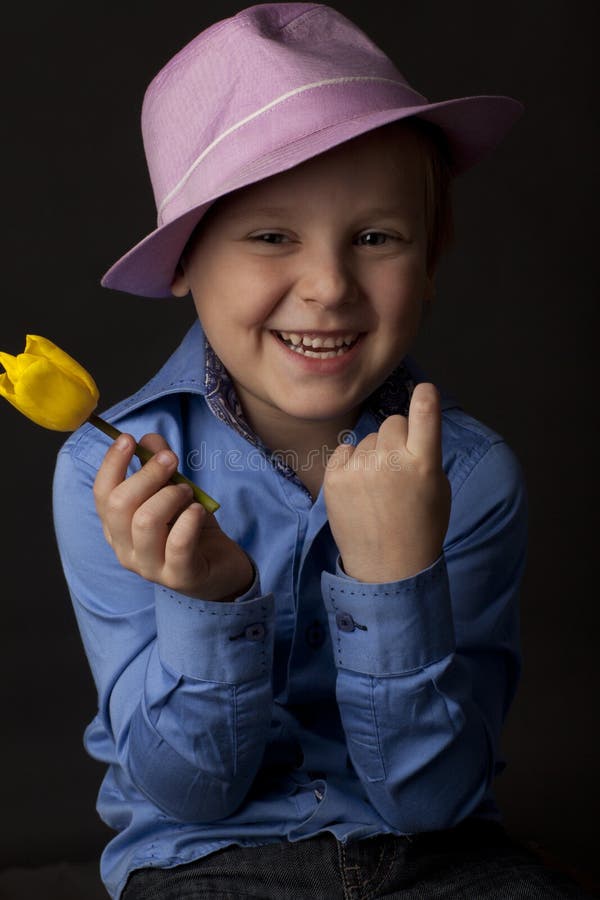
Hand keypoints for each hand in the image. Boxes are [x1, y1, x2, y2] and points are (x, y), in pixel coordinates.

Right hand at [93, 432, 253, 600]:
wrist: (221, 569)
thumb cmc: (190, 529)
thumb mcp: (173, 493)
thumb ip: (157, 467)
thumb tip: (149, 439)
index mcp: (117, 528)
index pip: (102, 494)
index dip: (112, 464)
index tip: (129, 438)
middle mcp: (125, 550)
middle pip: (119, 505)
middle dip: (146, 474)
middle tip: (171, 460)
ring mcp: (149, 567)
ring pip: (145, 522)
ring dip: (170, 496)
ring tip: (187, 492)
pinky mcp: (178, 577)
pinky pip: (177, 543)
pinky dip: (189, 519)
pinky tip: (198, 511)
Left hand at [323, 382, 450, 582]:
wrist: (387, 567)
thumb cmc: (420, 526)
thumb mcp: (437, 488)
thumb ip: (425, 453)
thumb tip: (410, 425)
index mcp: (423, 464)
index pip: (425, 414)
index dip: (425, 398)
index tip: (424, 391)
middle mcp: (391, 461)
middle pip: (393, 422)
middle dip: (398, 438)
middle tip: (399, 469)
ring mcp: (360, 469)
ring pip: (370, 438)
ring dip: (375, 453)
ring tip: (379, 488)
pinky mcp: (335, 477)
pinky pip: (346, 450)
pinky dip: (353, 463)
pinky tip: (361, 489)